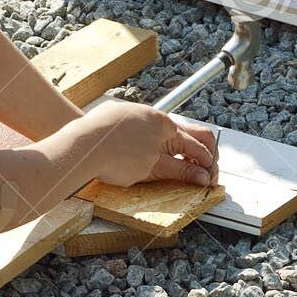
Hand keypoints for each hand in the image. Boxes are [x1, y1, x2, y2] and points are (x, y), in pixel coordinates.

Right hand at [82, 101, 218, 187]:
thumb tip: (138, 122)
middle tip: (212, 166)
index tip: (201, 149)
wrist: (84, 142)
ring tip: (208, 179)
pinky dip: (186, 179)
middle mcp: (159, 134)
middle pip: (194, 145)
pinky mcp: (145, 170)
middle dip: (208, 158)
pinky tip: (195, 183)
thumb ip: (137, 120)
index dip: (199, 142)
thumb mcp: (121, 113)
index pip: (187, 129)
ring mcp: (154, 153)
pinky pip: (170, 176)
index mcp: (155, 118)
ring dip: (202, 172)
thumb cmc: (96, 126)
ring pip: (187, 163)